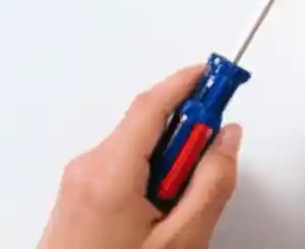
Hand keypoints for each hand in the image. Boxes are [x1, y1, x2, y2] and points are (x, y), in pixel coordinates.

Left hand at [38, 65, 241, 248]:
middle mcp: (87, 170)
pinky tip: (160, 218)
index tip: (221, 73)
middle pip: (149, 127)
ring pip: (138, 150)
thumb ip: (212, 182)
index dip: (191, 82)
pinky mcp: (77, 198)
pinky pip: (123, 169)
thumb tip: (227, 140)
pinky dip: (151, 179)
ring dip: (170, 165)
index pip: (154, 105)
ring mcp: (77, 184)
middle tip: (216, 157)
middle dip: (188, 136)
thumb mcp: (182, 239)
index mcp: (109, 173)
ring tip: (181, 212)